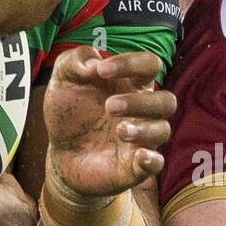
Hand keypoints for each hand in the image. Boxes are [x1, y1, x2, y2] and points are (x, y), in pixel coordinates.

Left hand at [44, 46, 175, 198]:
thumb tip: (94, 61)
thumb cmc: (70, 110)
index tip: (102, 71)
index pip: (150, 65)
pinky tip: (138, 155)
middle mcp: (142, 110)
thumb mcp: (63, 79)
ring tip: (119, 130)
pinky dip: (152, 159)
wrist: (59, 152)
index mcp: (130, 84)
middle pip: (166, 101)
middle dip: (140, 102)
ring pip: (162, 130)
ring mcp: (141, 138)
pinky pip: (156, 163)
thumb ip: (75, 60)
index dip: (132, 63)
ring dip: (143, 129)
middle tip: (109, 106)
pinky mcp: (134, 165)